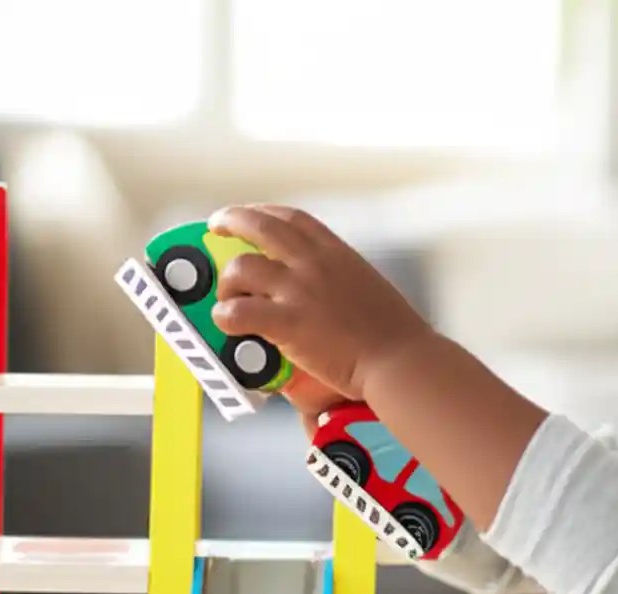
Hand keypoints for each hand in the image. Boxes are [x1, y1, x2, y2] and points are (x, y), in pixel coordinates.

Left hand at [207, 204, 434, 398]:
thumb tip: (322, 290)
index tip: (251, 215)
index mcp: (336, 253)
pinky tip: (227, 324)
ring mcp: (300, 290)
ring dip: (229, 284)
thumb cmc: (394, 333)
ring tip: (229, 300)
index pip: (292, 218)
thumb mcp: (368, 287)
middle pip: (260, 226)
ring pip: (242, 268)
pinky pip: (239, 312)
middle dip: (231, 220)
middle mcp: (315, 263)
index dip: (264, 212)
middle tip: (217, 226)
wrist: (400, 358)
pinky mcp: (289, 323)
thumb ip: (340, 279)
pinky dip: (226, 317)